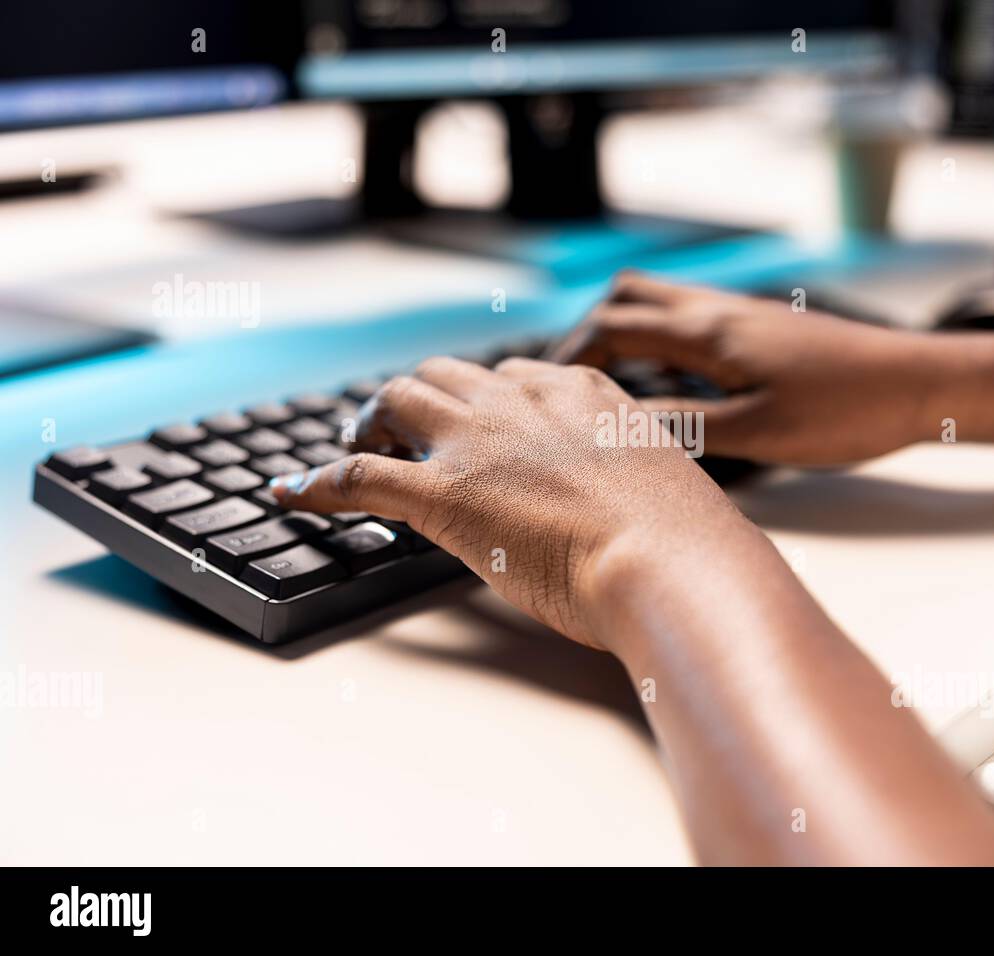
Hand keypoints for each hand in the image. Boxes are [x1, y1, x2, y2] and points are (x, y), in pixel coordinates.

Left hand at [269, 356, 756, 649]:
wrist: (670, 558)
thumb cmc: (680, 537)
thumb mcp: (653, 479)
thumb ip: (616, 474)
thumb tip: (604, 502)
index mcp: (578, 391)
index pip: (511, 377)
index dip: (481, 403)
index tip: (474, 427)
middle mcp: (522, 400)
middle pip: (444, 374)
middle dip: (418, 399)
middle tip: (403, 433)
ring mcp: (478, 441)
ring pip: (397, 398)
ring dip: (372, 422)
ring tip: (358, 450)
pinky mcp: (443, 492)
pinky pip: (358, 476)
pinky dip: (318, 482)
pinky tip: (292, 494)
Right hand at [549, 273, 945, 465]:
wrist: (919, 382)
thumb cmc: (845, 411)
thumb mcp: (756, 432)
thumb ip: (683, 426)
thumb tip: (615, 428)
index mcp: (709, 332)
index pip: (613, 326)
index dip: (570, 356)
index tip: (546, 392)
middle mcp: (719, 309)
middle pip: (629, 295)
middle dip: (590, 332)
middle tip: (574, 382)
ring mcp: (743, 314)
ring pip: (664, 302)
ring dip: (629, 334)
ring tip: (615, 387)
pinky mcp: (765, 327)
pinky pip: (695, 320)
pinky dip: (666, 343)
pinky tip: (679, 386)